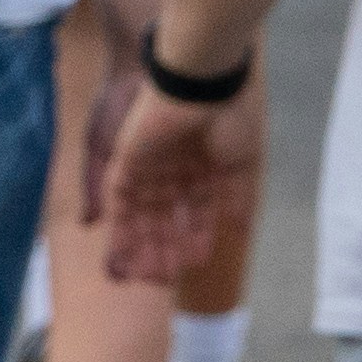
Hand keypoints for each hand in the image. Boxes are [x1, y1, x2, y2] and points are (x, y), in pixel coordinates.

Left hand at [97, 80, 258, 284]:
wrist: (203, 80)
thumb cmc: (230, 115)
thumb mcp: (241, 162)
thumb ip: (239, 197)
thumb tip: (241, 230)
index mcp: (204, 164)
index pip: (196, 208)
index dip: (196, 236)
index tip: (197, 262)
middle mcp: (175, 166)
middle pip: (166, 215)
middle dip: (166, 247)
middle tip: (166, 280)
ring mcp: (150, 162)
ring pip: (142, 213)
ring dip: (143, 246)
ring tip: (148, 277)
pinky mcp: (126, 159)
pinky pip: (120, 201)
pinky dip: (122, 229)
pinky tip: (124, 255)